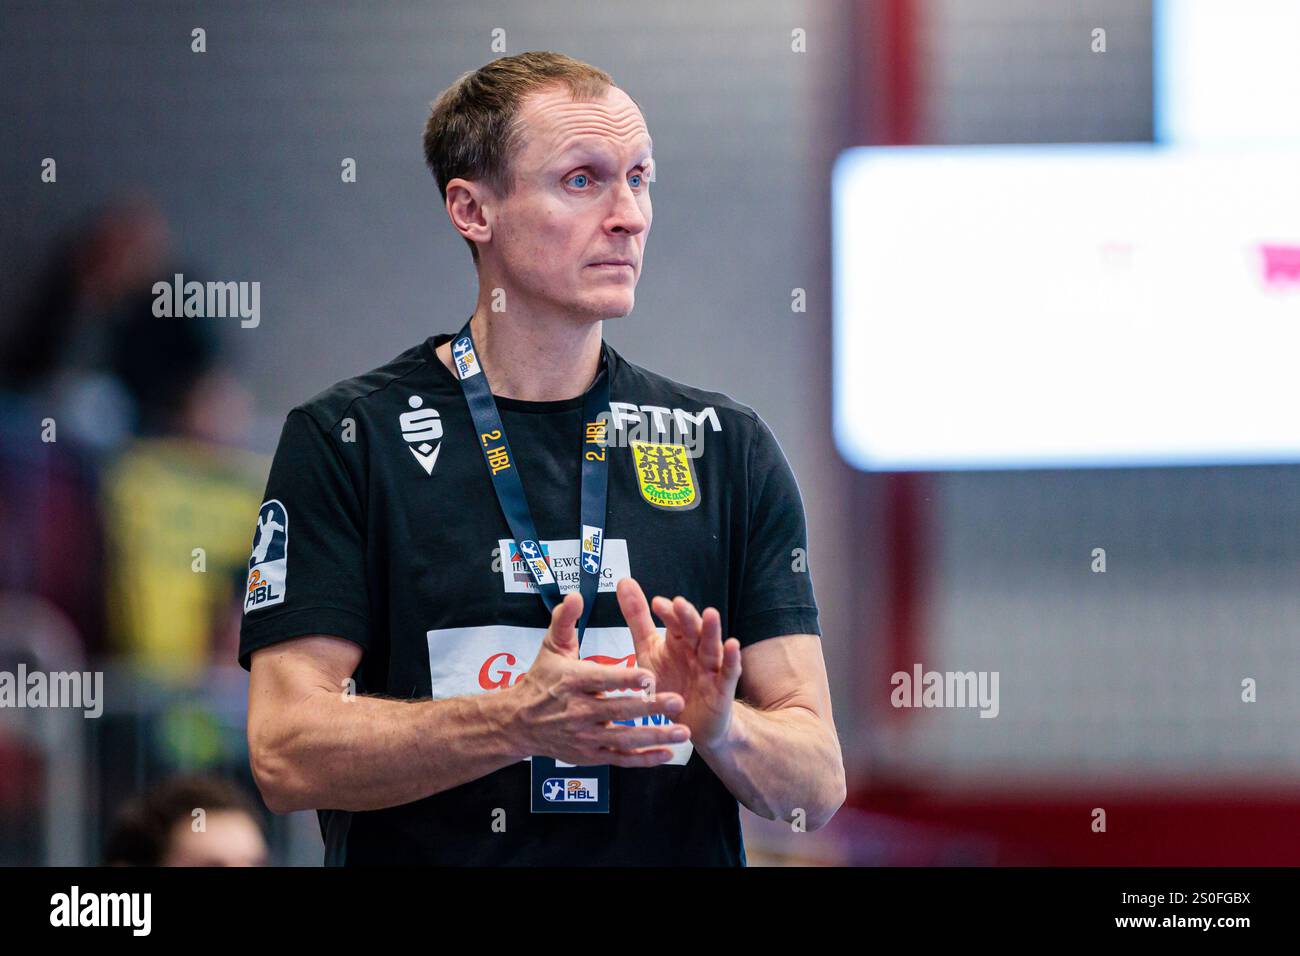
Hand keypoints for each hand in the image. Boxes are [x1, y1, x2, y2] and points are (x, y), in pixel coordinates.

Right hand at [510, 592, 690, 766]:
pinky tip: (667, 753)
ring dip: (655, 735)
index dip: (625, 679)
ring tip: (682, 730)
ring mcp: (585, 736)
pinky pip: (620, 759)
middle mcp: (578, 712)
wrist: (518, 723)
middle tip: (678, 701)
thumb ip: (564, 620)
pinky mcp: (590, 755)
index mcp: (572, 682)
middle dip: (650, 707)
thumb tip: (575, 596)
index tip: (648, 675)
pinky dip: (644, 759)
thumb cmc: (540, 680)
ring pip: (624, 738)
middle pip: (618, 711)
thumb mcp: (550, 647)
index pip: (602, 680)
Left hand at [616, 578, 741, 751]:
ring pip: (712, 646)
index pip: (674, 623)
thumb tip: (625, 582)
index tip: (656, 604)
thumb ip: (638, 619)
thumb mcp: (649, 651)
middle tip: (679, 603)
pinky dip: (732, 659)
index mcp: (678, 641)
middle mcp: (696, 650)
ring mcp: (712, 667)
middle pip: (693, 630)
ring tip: (710, 614)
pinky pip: (729, 672)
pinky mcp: (723, 688)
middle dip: (686, 617)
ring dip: (711, 631)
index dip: (667, 614)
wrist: (691, 722)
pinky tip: (733, 645)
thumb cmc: (671, 683)